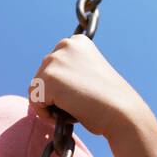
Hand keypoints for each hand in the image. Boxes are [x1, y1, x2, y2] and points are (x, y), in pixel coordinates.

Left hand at [28, 35, 148, 139]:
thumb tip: (44, 83)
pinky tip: (66, 114)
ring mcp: (55, 60)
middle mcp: (64, 45)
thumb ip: (69, 72)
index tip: (82, 93)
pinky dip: (45, 113)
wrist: (122, 112)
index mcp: (77, 42)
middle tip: (79, 104)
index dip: (63, 86)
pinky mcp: (48, 78)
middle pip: (42, 76)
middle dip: (54, 94)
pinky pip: (34, 101)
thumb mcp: (88, 76)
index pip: (53, 66)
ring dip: (50, 104)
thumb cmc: (108, 101)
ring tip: (74, 109)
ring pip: (36, 88)